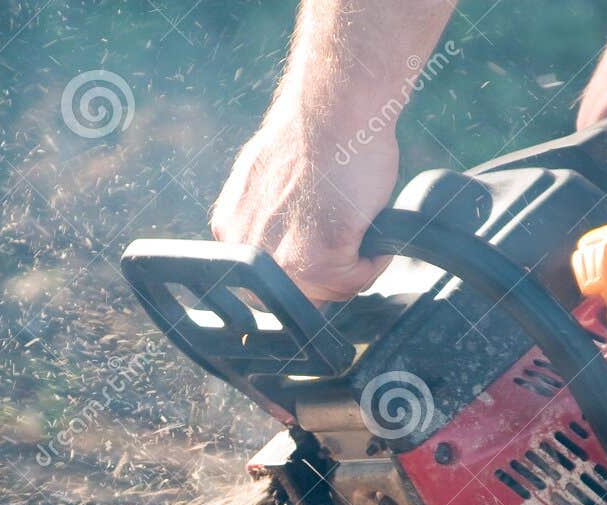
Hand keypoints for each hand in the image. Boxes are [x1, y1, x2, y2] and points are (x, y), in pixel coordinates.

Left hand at [210, 109, 397, 303]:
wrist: (332, 107)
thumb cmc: (312, 131)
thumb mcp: (269, 182)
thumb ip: (269, 218)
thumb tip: (291, 239)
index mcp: (232, 227)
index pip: (266, 279)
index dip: (299, 272)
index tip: (323, 255)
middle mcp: (248, 248)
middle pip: (294, 293)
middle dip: (325, 278)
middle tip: (348, 244)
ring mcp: (282, 257)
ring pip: (327, 293)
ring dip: (352, 268)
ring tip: (360, 228)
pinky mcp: (319, 257)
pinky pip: (356, 280)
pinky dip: (374, 260)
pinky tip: (370, 224)